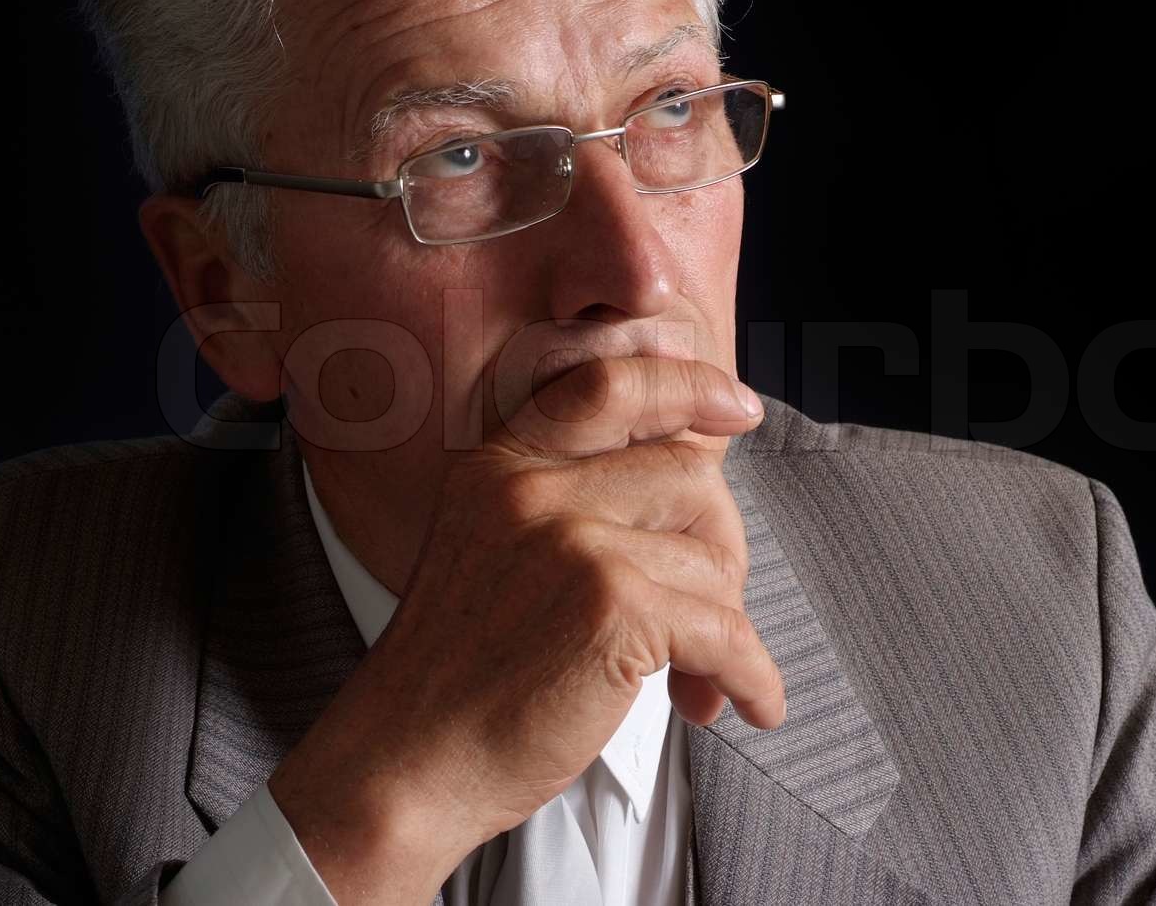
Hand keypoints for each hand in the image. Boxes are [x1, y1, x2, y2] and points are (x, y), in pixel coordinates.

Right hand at [269, 356, 782, 903]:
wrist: (403, 767)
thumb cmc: (457, 676)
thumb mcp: (488, 549)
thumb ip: (567, 502)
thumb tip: (698, 483)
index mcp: (500, 464)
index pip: (610, 386)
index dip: (687, 387)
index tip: (740, 407)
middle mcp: (533, 488)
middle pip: (688, 474)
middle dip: (719, 547)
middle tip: (709, 613)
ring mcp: (573, 543)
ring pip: (711, 559)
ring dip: (724, 627)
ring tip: (694, 679)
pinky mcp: (611, 609)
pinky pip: (726, 629)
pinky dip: (752, 674)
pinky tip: (751, 704)